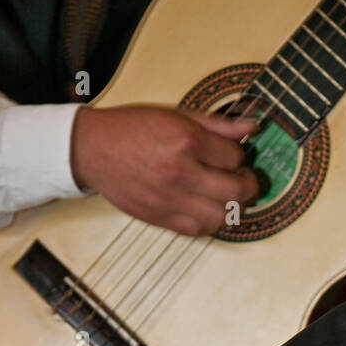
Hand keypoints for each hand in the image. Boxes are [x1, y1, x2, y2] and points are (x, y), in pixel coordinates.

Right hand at [70, 104, 259, 234]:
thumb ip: (217, 124)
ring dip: (233, 209)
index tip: (234, 155)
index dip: (240, 156)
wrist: (93, 149)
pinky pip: (199, 231)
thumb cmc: (132, 128)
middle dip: (249, 185)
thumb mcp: (176, 114)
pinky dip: (211, 223)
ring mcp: (170, 199)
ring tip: (228, 197)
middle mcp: (180, 173)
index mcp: (186, 140)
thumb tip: (252, 127)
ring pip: (223, 217)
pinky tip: (208, 209)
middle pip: (237, 191)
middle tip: (244, 180)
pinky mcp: (161, 218)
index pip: (235, 157)